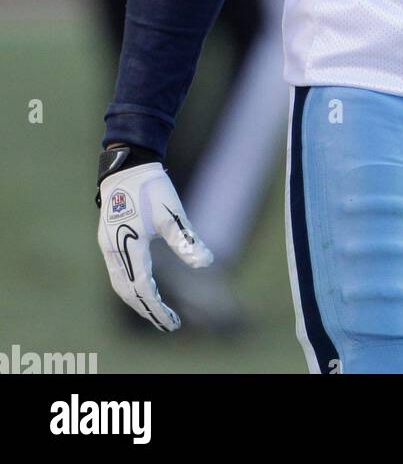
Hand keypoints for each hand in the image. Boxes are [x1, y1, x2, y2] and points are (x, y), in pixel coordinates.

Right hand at [97, 156, 212, 329]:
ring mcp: (108, 245)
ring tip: (158, 311)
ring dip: (138, 300)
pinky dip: (132, 286)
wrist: (129, 165)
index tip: (174, 323)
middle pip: (127, 292)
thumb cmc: (152, 187)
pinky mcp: (109, 239)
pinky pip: (118, 272)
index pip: (142, 288)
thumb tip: (207, 262)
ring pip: (120, 284)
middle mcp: (113, 249)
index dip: (158, 309)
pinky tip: (146, 287)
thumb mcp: (173, 212)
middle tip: (168, 324)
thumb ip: (187, 240)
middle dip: (147, 311)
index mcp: (128, 245)